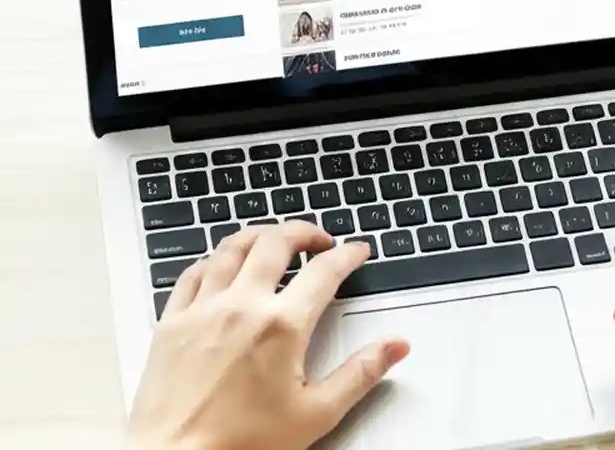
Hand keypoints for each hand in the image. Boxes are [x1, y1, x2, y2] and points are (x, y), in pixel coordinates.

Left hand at [128, 222, 409, 449]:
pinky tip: (221, 264)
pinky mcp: (172, 323)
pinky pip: (193, 273)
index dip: (347, 255)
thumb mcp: (316, 413)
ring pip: (231, 247)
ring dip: (259, 235)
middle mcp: (241, 306)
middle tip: (319, 239)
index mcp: (282, 326)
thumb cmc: (240, 443)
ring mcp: (202, 310)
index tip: (356, 252)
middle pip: (276, 242)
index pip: (324, 271)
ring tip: (274, 239)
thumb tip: (395, 346)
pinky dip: (214, 259)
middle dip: (304, 232)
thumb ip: (361, 373)